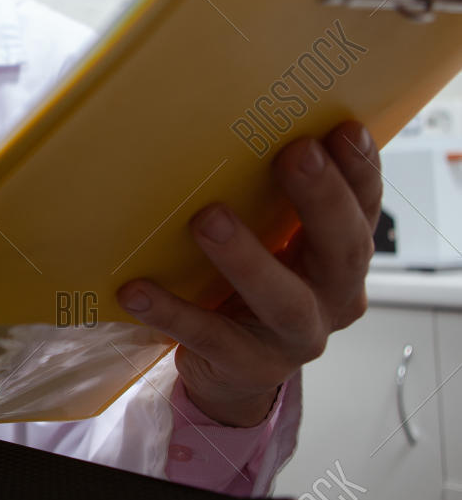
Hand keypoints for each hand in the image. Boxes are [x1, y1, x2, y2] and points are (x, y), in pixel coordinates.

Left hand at [115, 119, 380, 426]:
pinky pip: (208, 336)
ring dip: (247, 257)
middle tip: (295, 154)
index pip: (363, 210)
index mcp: (342, 258)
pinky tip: (135, 290)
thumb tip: (232, 127)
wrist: (232, 372)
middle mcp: (332, 298)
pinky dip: (172, 311)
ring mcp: (294, 337)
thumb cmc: (250, 291)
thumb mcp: (274, 246)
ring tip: (208, 218)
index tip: (342, 129)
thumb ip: (272, 203)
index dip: (359, 171)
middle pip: (342, 249)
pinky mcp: (247, 366)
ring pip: (282, 299)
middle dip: (321, 199)